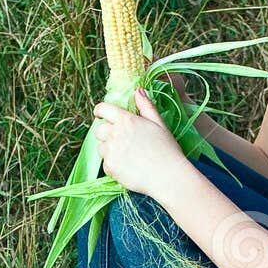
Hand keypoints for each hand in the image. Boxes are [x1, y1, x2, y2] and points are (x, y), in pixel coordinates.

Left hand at [93, 85, 189, 199]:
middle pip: (98, 130)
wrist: (168, 177)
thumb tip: (138, 90)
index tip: (100, 115)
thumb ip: (146, 106)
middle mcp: (115, 133)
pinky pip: (105, 164)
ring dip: (109, 150)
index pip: (103, 108)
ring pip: (101, 148)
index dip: (100, 111)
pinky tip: (128, 167)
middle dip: (106, 133)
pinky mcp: (110, 167)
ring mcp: (111, 151)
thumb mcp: (159, 124)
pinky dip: (113, 166)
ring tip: (128, 156)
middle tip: (120, 140)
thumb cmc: (167, 150)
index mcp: (127, 120)